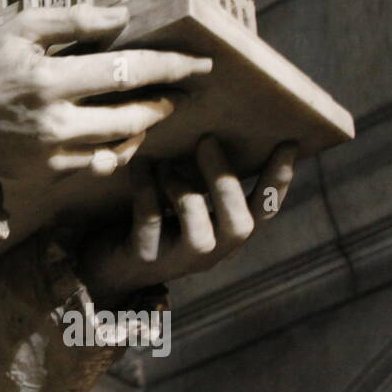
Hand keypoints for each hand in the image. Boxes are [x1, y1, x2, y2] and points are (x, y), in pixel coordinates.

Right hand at [0, 6, 211, 183]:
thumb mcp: (19, 30)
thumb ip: (71, 20)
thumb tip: (122, 16)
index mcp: (48, 80)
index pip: (125, 71)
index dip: (168, 66)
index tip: (199, 62)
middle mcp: (54, 121)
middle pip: (132, 114)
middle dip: (167, 99)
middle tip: (187, 88)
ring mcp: (53, 152)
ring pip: (120, 145)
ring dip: (147, 125)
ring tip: (160, 109)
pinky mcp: (49, 173)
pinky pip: (100, 165)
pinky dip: (121, 151)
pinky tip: (127, 136)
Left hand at [80, 137, 297, 303]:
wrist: (102, 264)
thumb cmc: (149, 221)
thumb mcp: (179, 199)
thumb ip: (201, 178)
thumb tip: (214, 128)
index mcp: (224, 232)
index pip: (263, 211)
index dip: (278, 181)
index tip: (288, 144)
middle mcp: (210, 251)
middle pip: (239, 225)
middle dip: (226, 182)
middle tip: (208, 140)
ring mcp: (177, 260)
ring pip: (200, 233)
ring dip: (184, 190)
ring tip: (166, 163)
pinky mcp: (143, 258)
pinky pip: (151, 223)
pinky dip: (146, 190)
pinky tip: (139, 164)